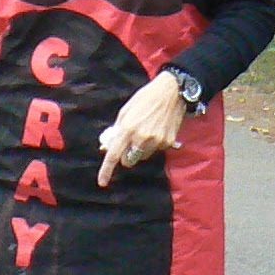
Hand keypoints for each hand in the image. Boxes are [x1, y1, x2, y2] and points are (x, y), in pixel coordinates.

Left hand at [96, 73, 186, 187]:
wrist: (171, 92)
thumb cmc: (145, 98)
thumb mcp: (125, 111)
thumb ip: (116, 130)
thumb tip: (107, 147)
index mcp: (128, 129)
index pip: (114, 155)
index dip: (106, 170)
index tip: (102, 182)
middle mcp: (141, 138)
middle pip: (128, 161)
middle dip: (126, 155)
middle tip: (128, 143)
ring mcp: (156, 142)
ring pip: (142, 157)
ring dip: (140, 150)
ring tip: (145, 131)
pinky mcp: (167, 142)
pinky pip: (155, 151)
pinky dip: (153, 145)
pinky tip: (156, 130)